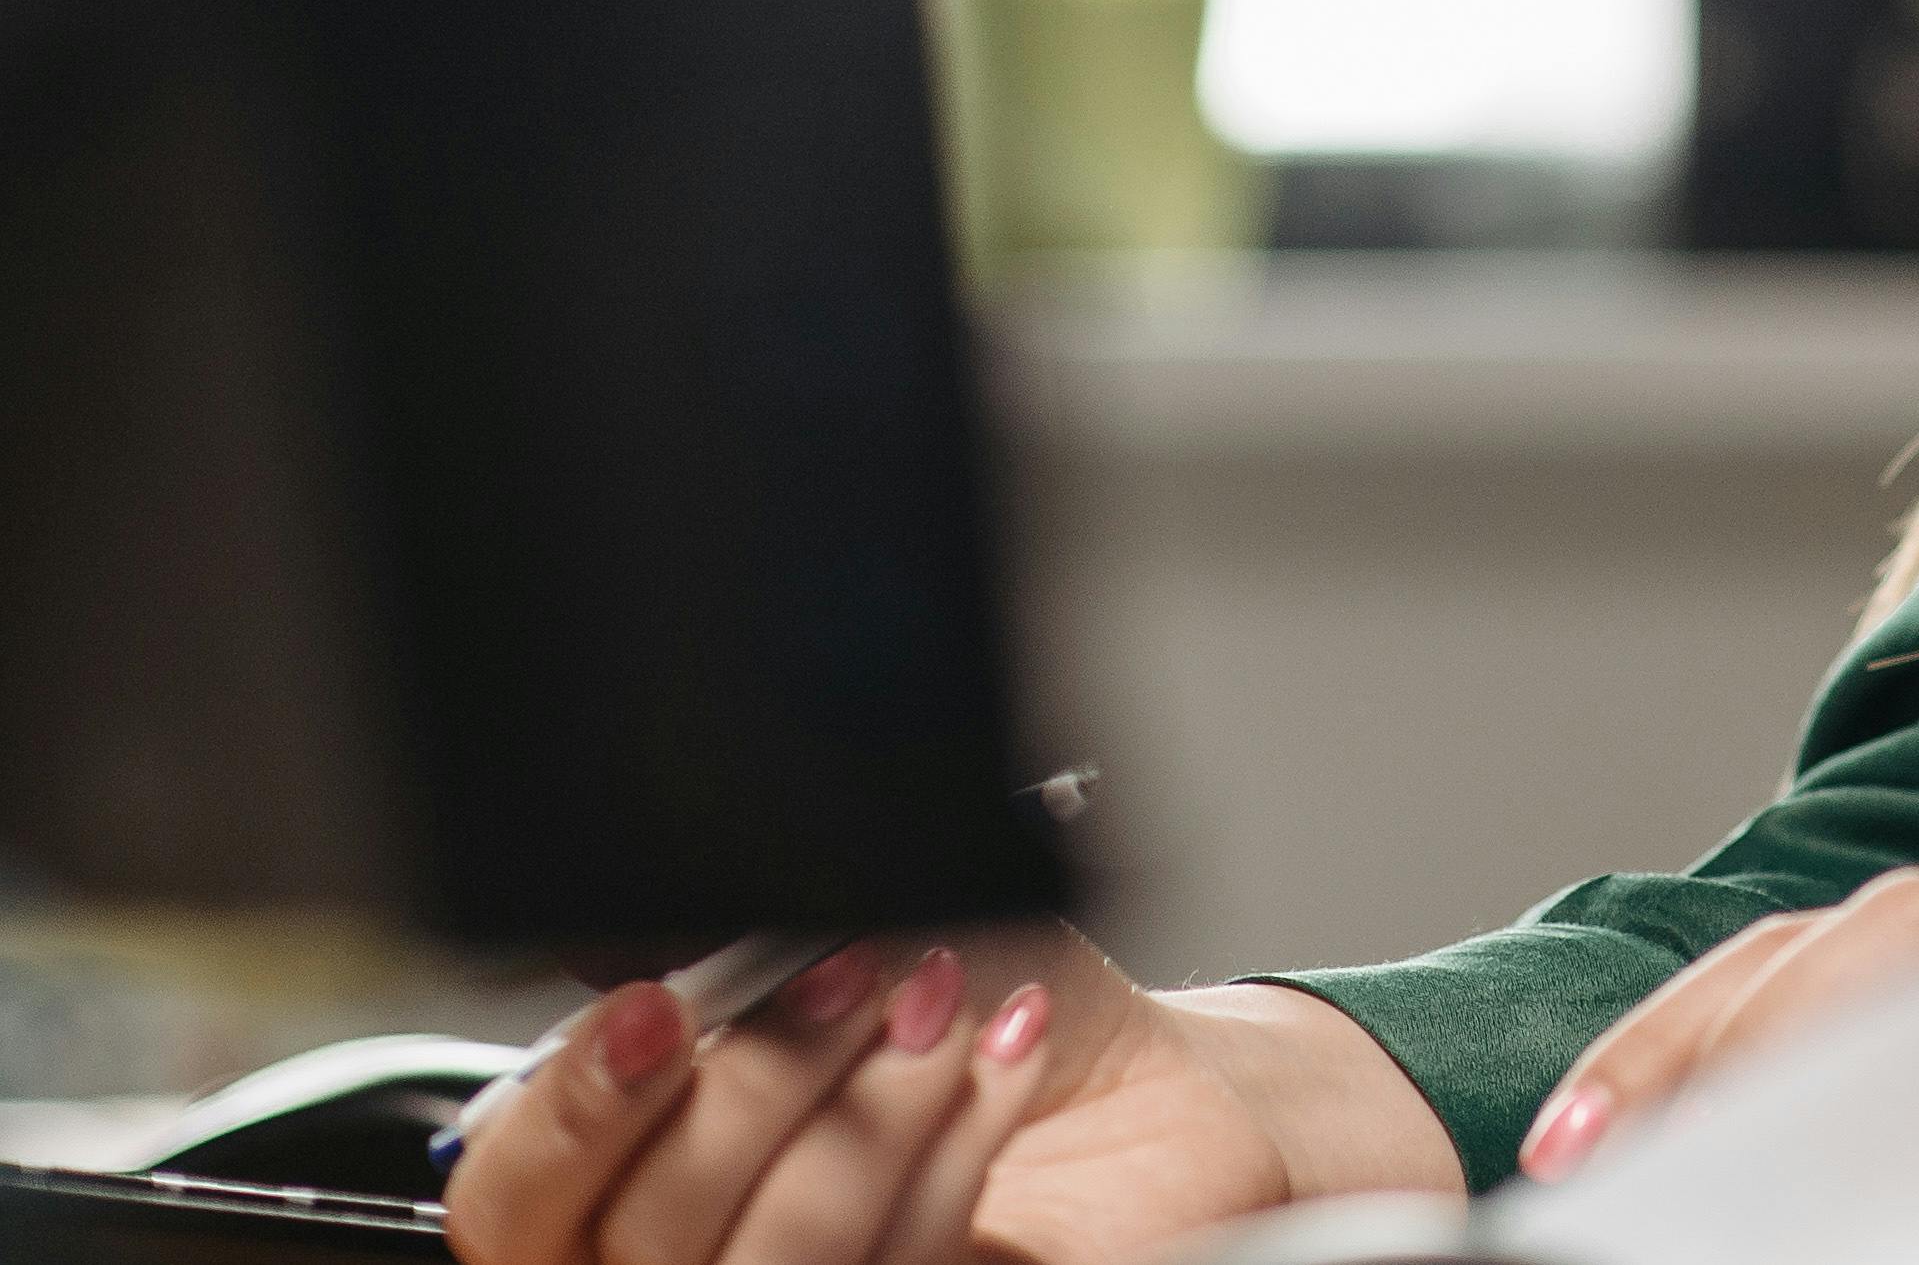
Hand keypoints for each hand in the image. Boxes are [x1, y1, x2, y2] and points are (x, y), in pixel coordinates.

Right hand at [439, 928, 1435, 1264]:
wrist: (1161, 1093)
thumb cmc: (997, 1008)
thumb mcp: (865, 934)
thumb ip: (736, 946)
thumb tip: (629, 926)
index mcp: (625, 1177)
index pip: (519, 1191)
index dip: (576, 1105)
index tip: (660, 1007)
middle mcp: (689, 1259)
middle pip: (642, 1225)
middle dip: (756, 1079)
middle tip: (853, 974)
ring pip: (770, 1255)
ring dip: (866, 1106)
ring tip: (948, 1003)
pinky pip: (897, 1264)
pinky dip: (955, 1141)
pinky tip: (1005, 1054)